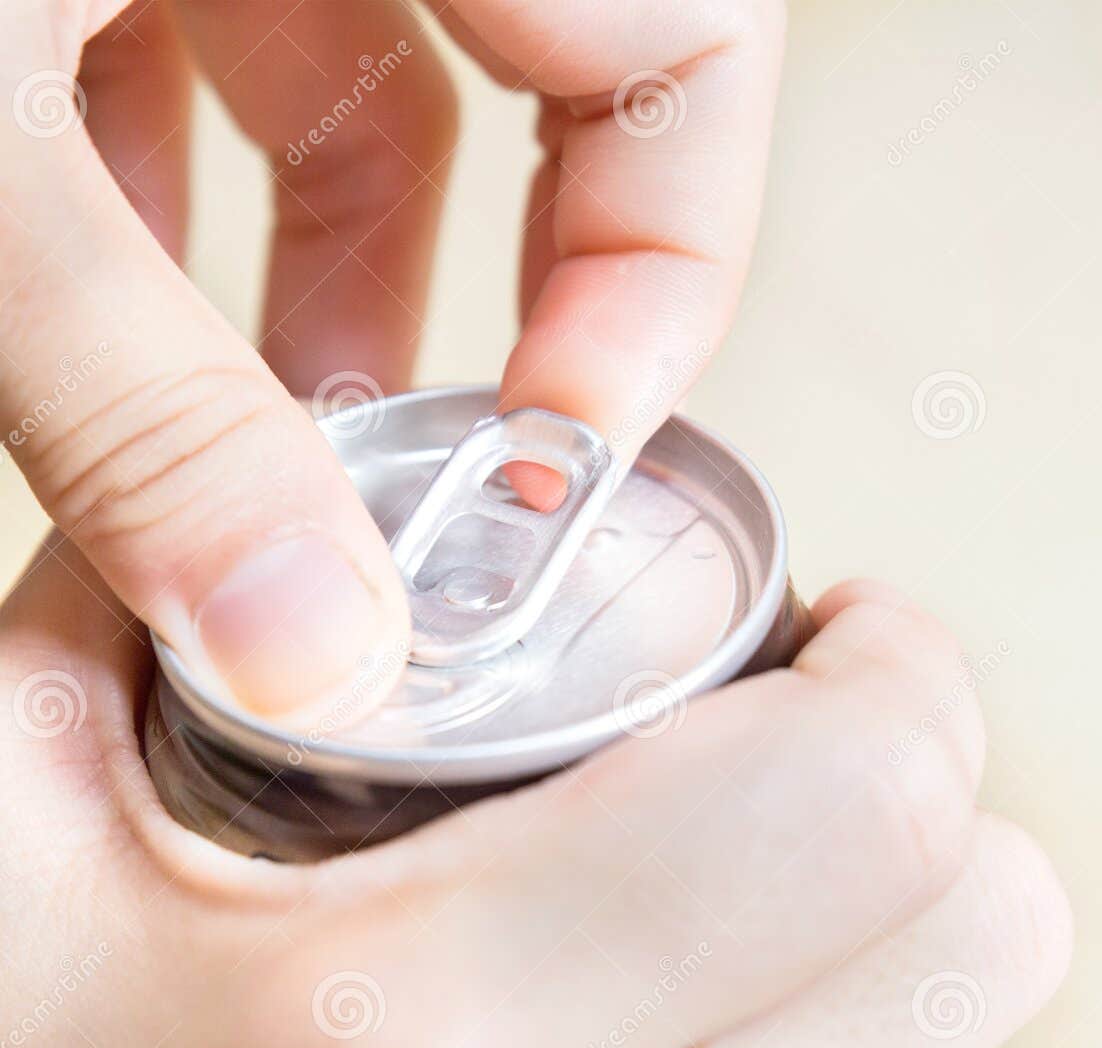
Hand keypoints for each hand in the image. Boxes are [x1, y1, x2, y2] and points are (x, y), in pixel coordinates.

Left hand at [0, 1, 782, 720]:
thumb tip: (299, 646)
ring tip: (287, 447)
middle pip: (578, 83)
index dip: (667, 271)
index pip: (689, 51)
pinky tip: (125, 331)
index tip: (563, 448)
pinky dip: (206, 201)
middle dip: (526, 302)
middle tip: (466, 468)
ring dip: (346, 279)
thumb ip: (136, 398)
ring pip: (397, 80)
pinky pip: (245, 45)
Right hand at [0, 543, 1069, 1047]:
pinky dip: (827, 1030)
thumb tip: (364, 498)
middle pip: (980, 947)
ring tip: (730, 863)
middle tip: (786, 738)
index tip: (843, 628)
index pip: (870, 804)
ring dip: (878, 926)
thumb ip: (190, 577)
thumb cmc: (9, 1019)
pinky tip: (690, 983)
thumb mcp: (20, 771)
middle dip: (911, 799)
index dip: (900, 674)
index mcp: (425, 1020)